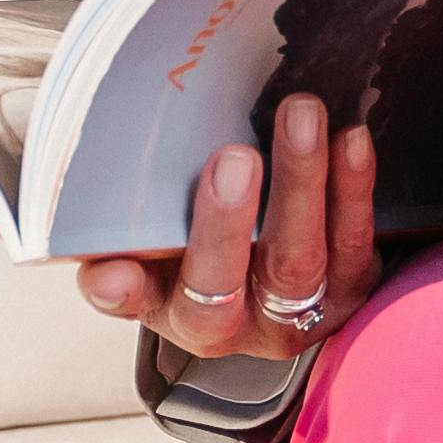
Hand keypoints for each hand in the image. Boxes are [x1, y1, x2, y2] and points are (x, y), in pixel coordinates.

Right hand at [73, 92, 380, 359]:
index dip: (134, 290)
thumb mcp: (149, 258)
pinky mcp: (353, 283)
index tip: (115, 267)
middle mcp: (250, 325)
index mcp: (188, 318)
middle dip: (235, 220)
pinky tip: (350, 139)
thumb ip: (114, 256)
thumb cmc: (192, 250)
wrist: (261, 264)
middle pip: (239, 278)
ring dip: (304, 181)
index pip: (161, 301)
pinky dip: (354, 188)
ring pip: (305, 255)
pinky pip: (357, 240)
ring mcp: (308, 307)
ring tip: (299, 116)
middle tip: (234, 157)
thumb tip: (85, 262)